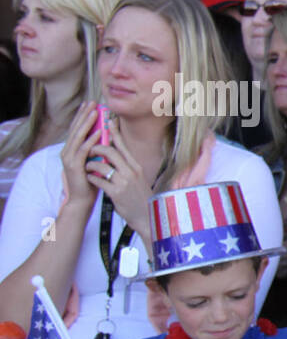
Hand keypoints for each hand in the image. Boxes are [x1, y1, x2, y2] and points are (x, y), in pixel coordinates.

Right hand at [60, 102, 102, 208]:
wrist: (82, 199)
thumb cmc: (90, 181)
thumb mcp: (94, 161)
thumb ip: (96, 149)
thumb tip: (105, 135)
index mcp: (72, 149)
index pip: (77, 129)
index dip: (83, 116)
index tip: (90, 104)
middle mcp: (67, 151)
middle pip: (76, 129)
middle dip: (84, 115)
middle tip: (91, 102)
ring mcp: (69, 158)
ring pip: (78, 137)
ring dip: (86, 124)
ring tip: (94, 112)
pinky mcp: (74, 166)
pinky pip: (83, 150)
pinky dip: (90, 140)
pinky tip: (97, 132)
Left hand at [88, 118, 153, 234]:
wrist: (147, 217)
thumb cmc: (139, 197)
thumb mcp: (137, 179)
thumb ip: (127, 166)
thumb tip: (115, 154)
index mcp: (135, 167)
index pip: (123, 146)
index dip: (114, 133)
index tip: (107, 122)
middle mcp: (130, 172)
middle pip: (110, 151)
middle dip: (96, 147)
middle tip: (88, 148)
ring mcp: (123, 182)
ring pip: (102, 164)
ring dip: (91, 164)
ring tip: (87, 167)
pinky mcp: (116, 193)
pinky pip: (98, 180)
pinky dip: (91, 177)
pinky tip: (89, 179)